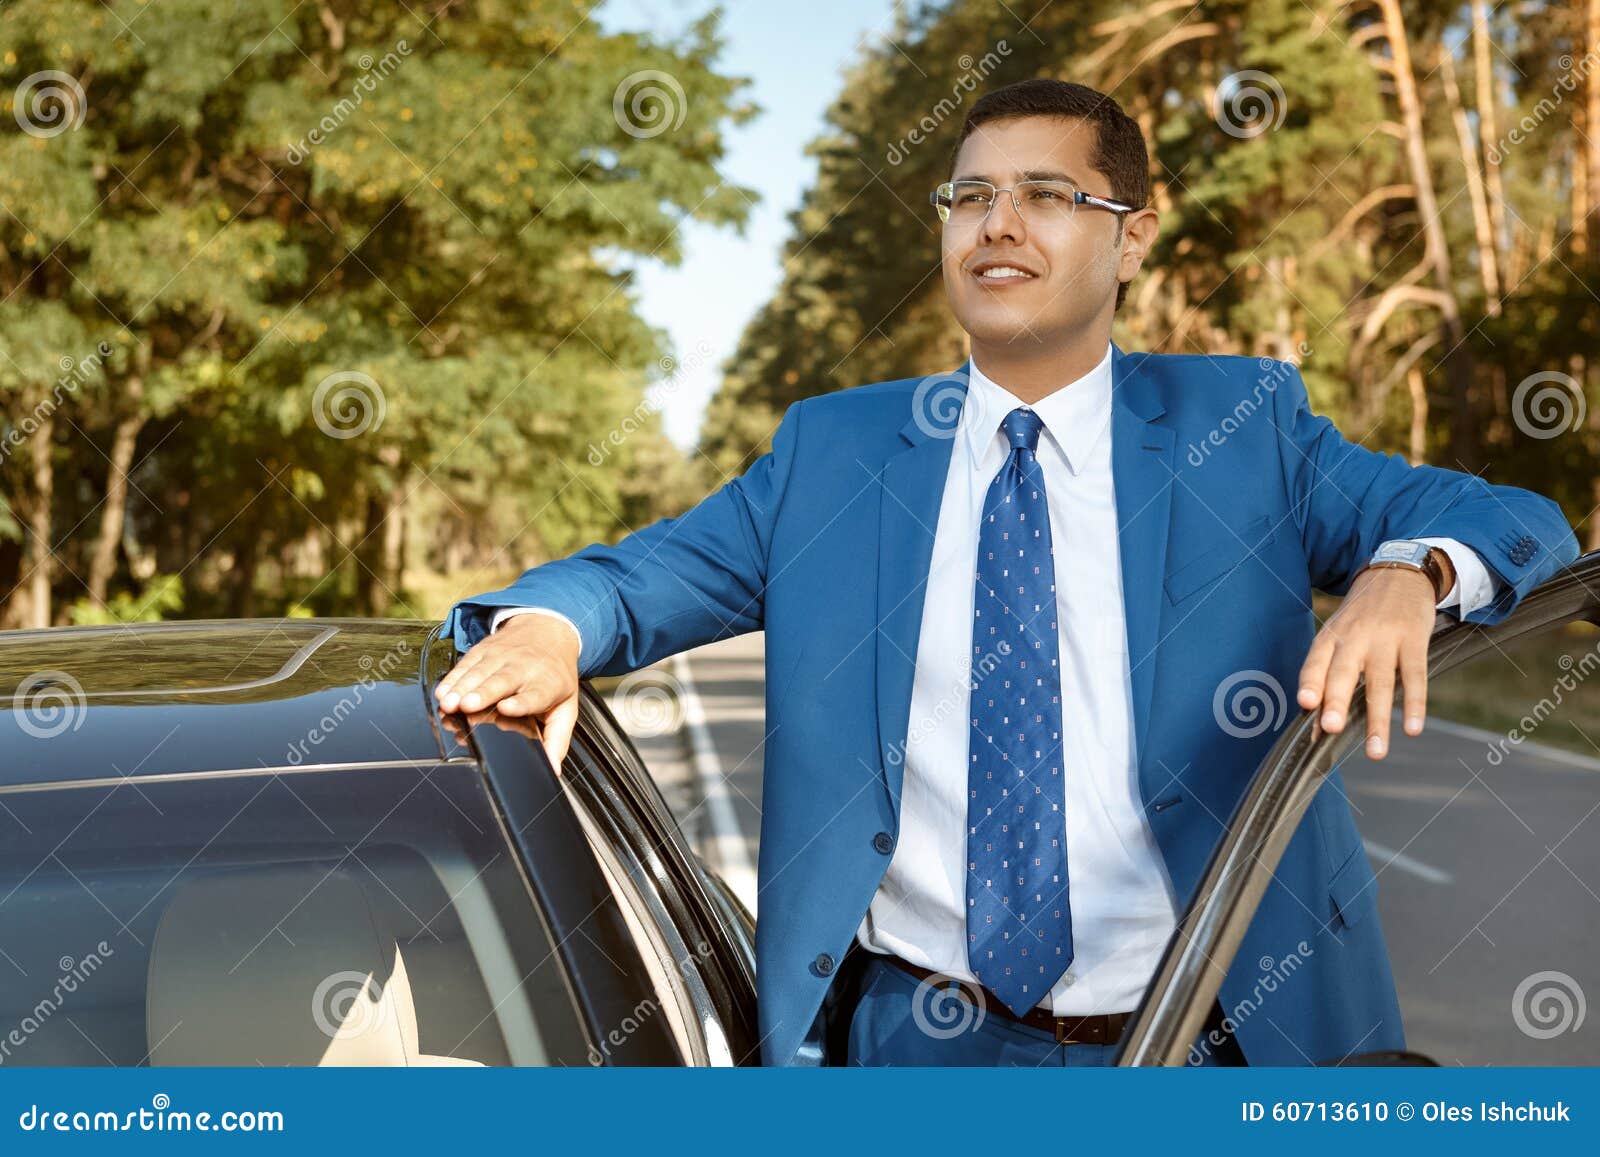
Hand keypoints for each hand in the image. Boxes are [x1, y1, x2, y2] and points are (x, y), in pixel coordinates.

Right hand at [436, 613, 582, 770]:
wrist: (547, 630)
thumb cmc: (555, 676)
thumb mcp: (566, 706)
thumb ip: (557, 738)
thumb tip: (553, 769)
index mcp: (546, 685)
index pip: (534, 696)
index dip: (520, 702)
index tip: (507, 708)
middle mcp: (524, 669)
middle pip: (502, 682)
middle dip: (484, 693)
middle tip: (467, 706)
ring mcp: (503, 657)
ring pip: (480, 673)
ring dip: (462, 688)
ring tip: (448, 704)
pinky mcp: (484, 650)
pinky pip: (466, 664)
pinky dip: (453, 678)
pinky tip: (442, 691)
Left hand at [1294, 555, 1451, 759]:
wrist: (1399, 572)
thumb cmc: (1361, 616)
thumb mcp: (1338, 634)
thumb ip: (1327, 674)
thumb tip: (1315, 721)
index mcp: (1330, 637)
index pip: (1315, 662)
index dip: (1309, 683)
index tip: (1304, 705)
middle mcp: (1355, 637)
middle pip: (1343, 672)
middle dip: (1335, 700)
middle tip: (1330, 728)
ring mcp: (1386, 638)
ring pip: (1380, 682)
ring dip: (1378, 719)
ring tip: (1376, 752)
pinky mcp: (1415, 640)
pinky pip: (1415, 675)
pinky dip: (1414, 703)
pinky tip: (1412, 728)